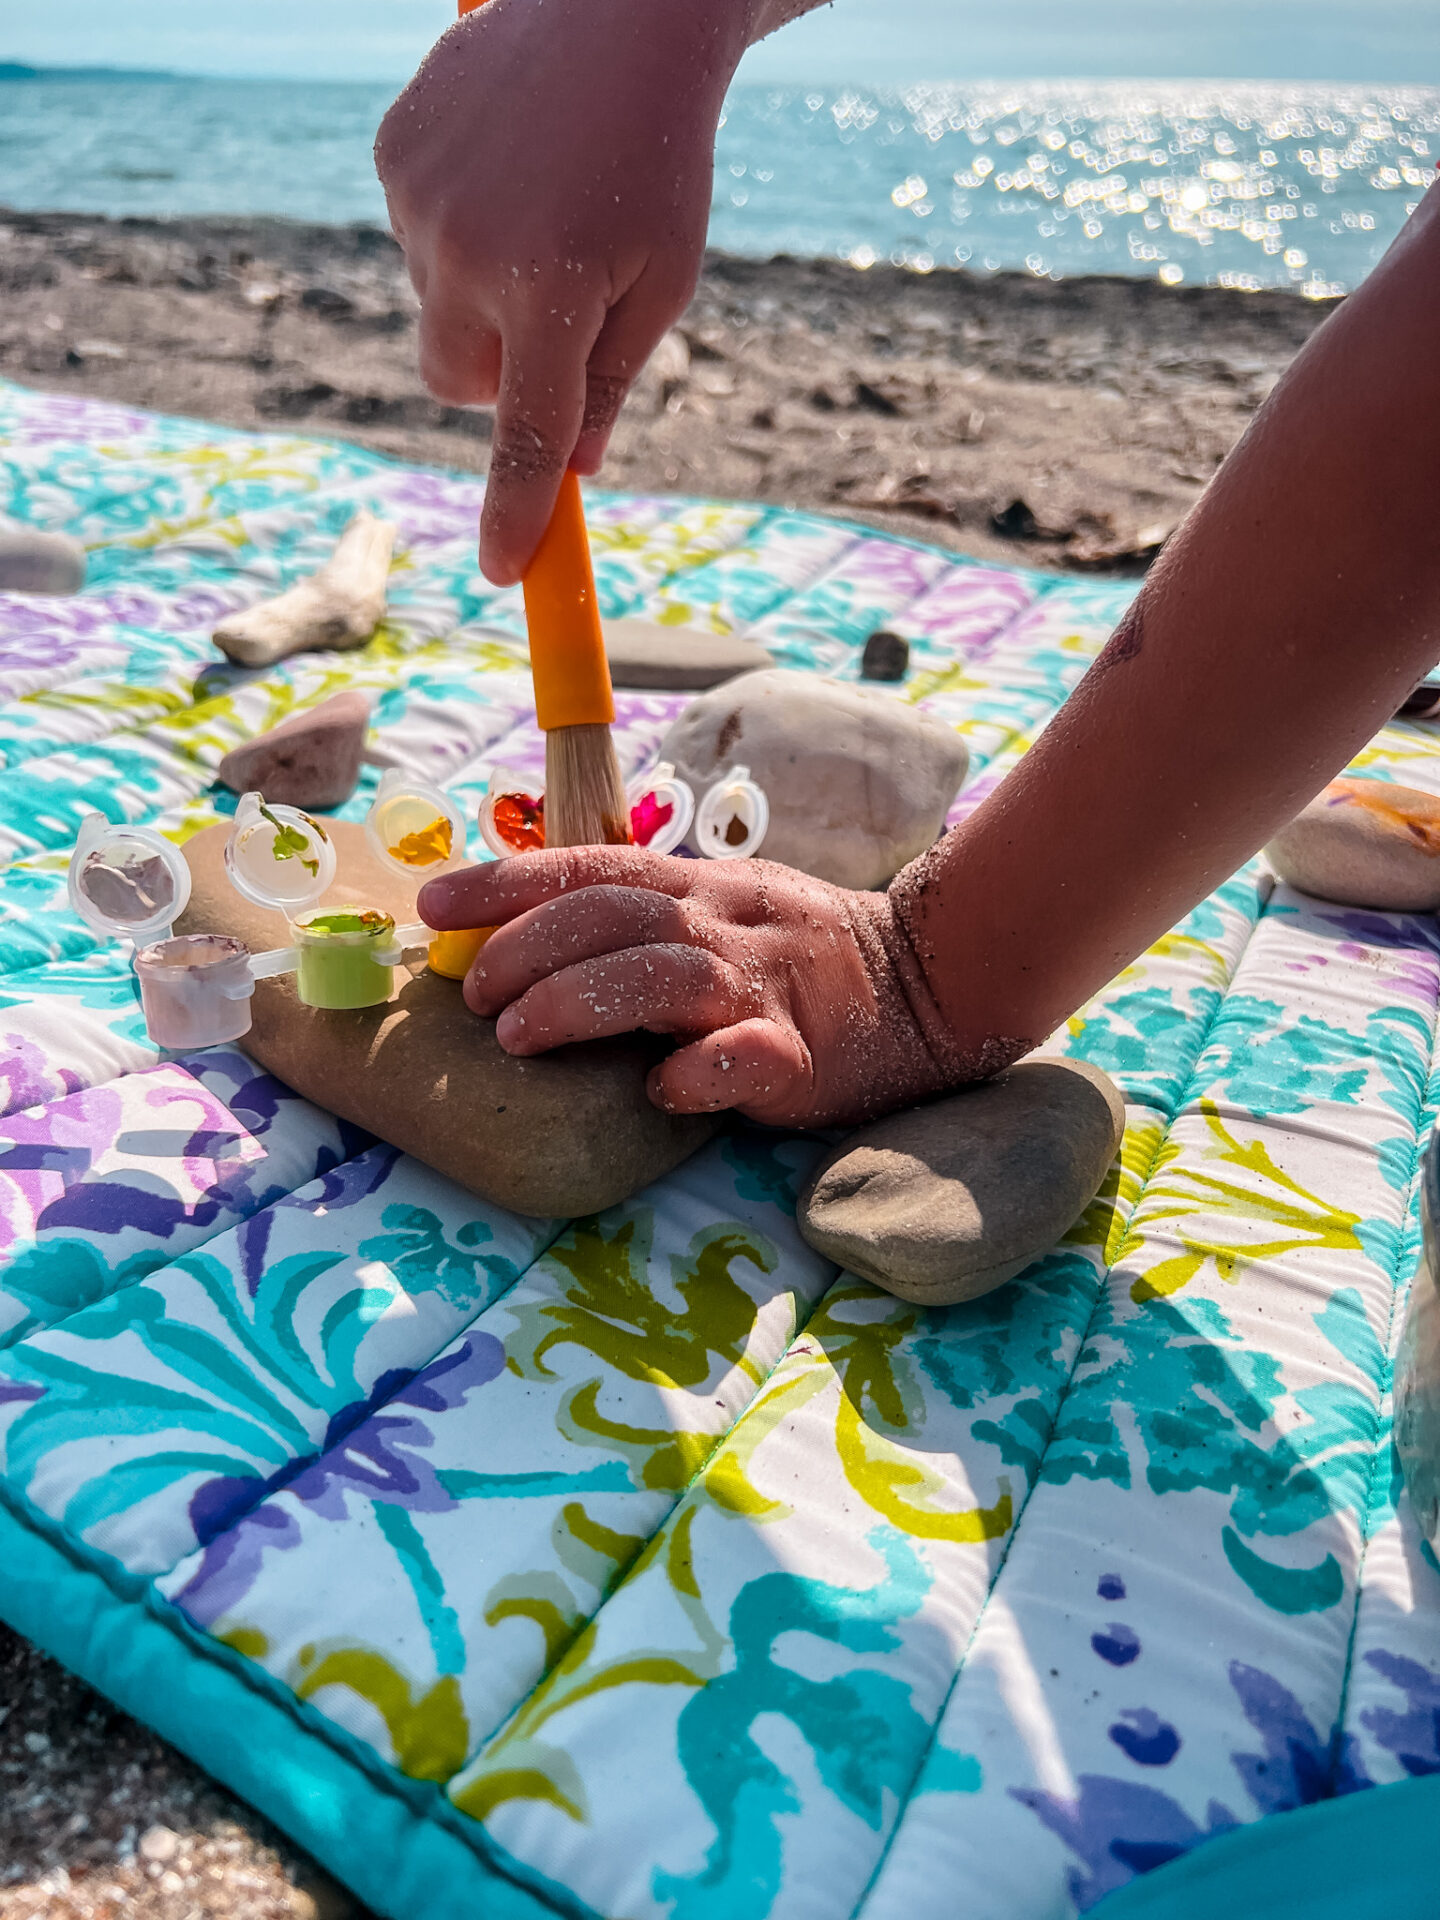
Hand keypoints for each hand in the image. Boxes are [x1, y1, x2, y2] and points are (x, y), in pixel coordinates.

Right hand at [374, 0, 749, 584]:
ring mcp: (420, 199)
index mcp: (550, 288)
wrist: (620, 13)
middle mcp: (469, 250)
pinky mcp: (393, 154)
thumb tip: (576, 465)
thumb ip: (609, 379)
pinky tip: (508, 171)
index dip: (513, 509)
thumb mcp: (662, 281)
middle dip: (499, 377)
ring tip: (543, 210)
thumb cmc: (658, 159)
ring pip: (436, 308)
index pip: (522, 432)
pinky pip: (417, 239)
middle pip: (456, 382)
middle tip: (557, 316)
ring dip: (483, 292)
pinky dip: (459, 230)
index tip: (503, 571)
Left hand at [418, 847, 967, 1126]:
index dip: (504, 882)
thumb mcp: (721, 904)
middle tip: (473, 997)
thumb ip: (642, 911)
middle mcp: (723, 921)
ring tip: (517, 1035)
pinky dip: (692, 1073)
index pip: (587, 867)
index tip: (433, 907)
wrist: (932, 982)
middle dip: (524, 949)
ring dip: (577, 1001)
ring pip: (660, 975)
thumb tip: (525, 929)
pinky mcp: (800, 1053)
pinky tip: (659, 1090)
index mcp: (697, 885)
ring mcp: (763, 985)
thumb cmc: (801, 954)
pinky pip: (740, 1058)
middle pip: (609, 914)